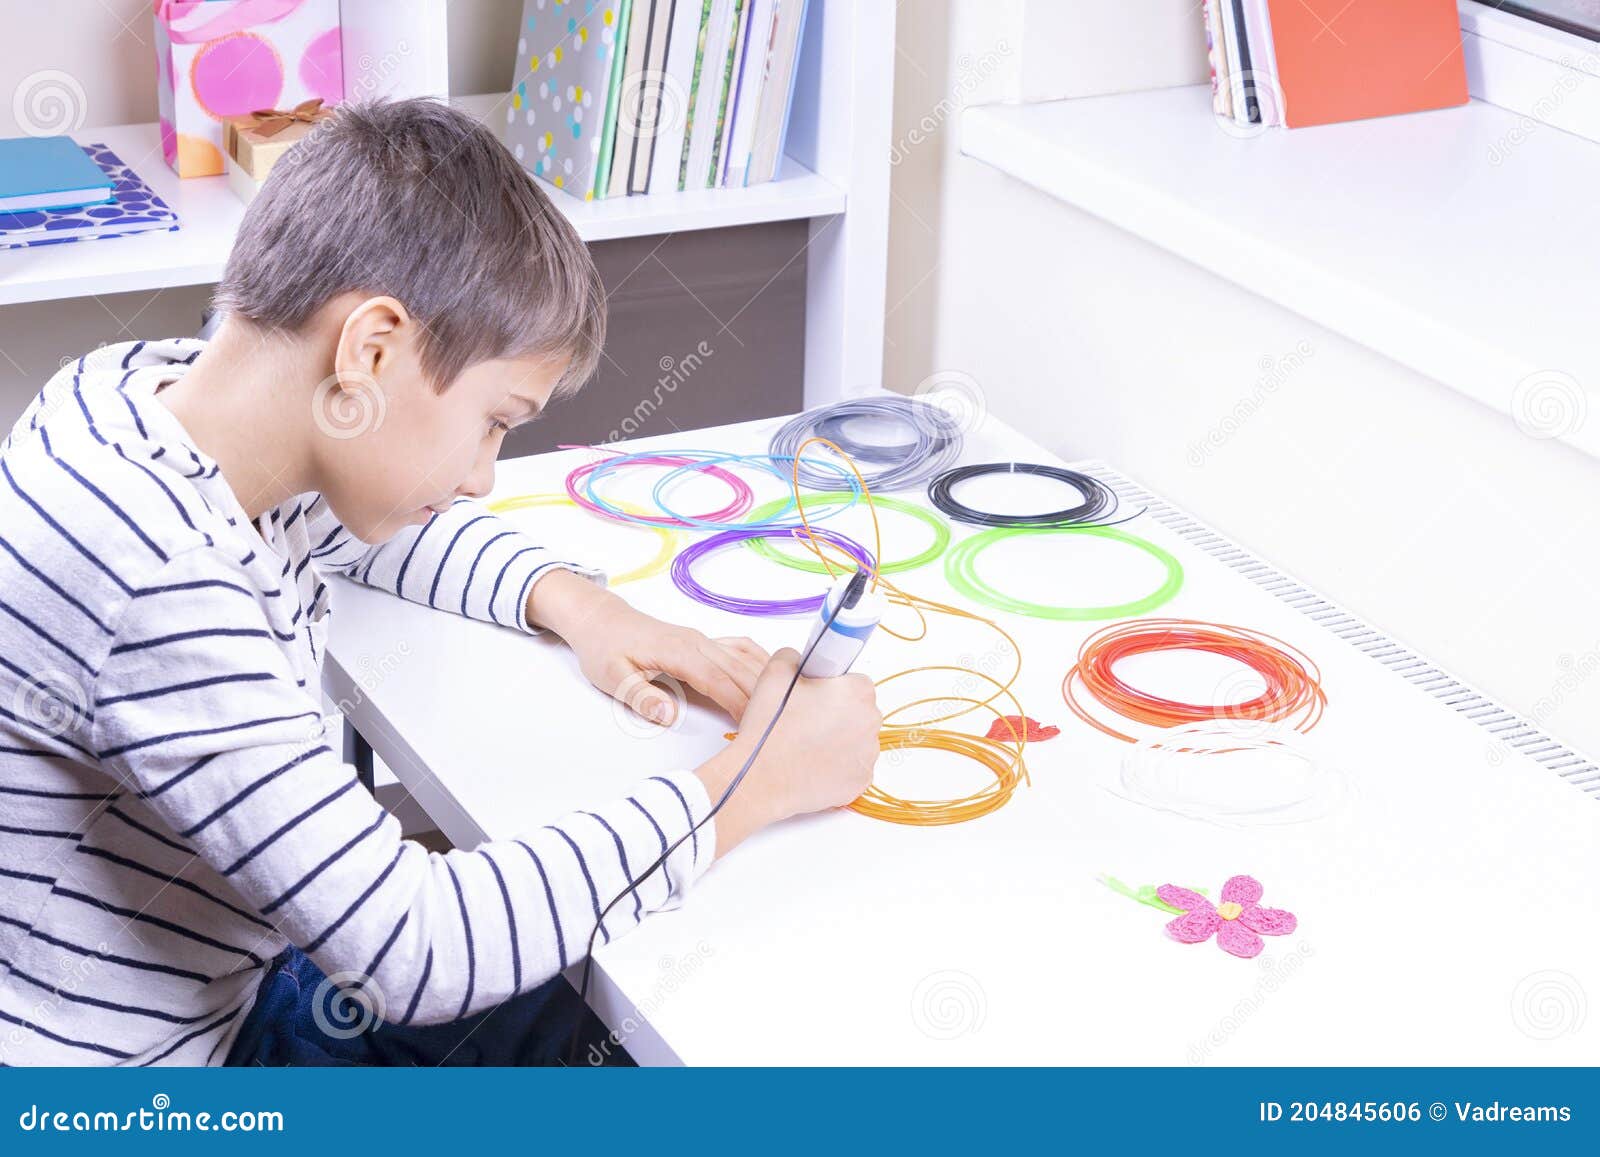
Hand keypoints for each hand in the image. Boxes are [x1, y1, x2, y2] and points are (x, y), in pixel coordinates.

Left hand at [527, 567, 768, 724]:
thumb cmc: (604, 648)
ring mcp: (702, 640)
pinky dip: (758, 661)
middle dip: (761, 697)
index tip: (755, 727)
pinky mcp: (702, 642)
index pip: (718, 680)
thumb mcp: (611, 677)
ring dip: (764, 680)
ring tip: (785, 706)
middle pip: (739, 670)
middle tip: (779, 725)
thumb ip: (640, 696)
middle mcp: (697, 642)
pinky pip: (738, 648)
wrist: (600, 618)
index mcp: (678, 651)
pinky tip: (772, 675)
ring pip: (743, 659)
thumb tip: (669, 715)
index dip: (739, 704)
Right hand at [694, 648, 880, 857]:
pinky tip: (812, 762)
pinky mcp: (860, 781)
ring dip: (838, 737)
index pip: (854, 679)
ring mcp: (868, 755)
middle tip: (804, 719)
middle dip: (836, 711)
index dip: (832, 685)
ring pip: (856, 738)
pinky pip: (853, 765)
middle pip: (858, 709)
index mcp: (858, 691)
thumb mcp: (775, 672)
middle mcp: (871, 722)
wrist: (760, 779)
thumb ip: (796, 656)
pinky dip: (837, 763)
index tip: (814, 695)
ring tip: (804, 743)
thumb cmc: (770, 726)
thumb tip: (805, 661)